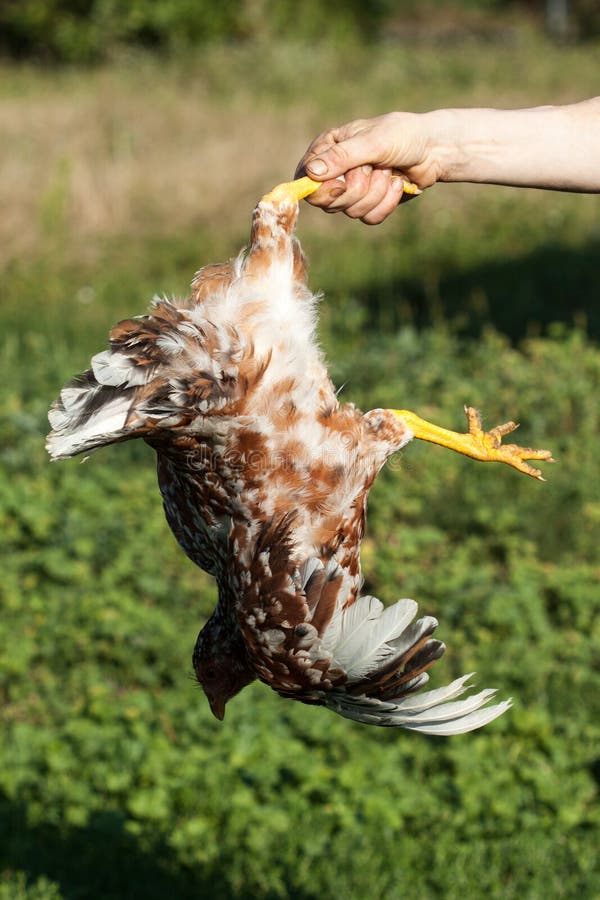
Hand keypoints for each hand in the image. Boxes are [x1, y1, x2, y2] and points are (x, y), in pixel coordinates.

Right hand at [295, 113, 441, 223]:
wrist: (433, 149)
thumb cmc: (402, 135)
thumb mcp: (372, 142)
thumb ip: (341, 158)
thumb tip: (310, 174)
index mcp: (328, 149)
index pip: (306, 179)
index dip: (323, 188)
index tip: (342, 183)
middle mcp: (336, 171)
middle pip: (329, 201)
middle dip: (358, 188)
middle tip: (375, 168)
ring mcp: (352, 190)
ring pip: (352, 211)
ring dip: (377, 192)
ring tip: (389, 172)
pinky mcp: (370, 204)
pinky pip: (369, 218)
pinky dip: (387, 203)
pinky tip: (397, 184)